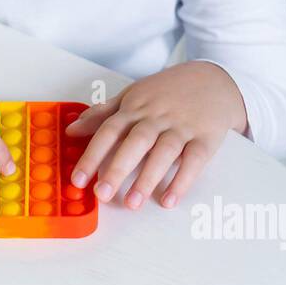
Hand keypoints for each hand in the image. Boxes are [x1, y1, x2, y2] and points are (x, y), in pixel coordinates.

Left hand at [63, 61, 247, 210]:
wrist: (214, 80)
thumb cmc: (167, 92)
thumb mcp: (134, 95)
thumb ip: (103, 114)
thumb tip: (71, 130)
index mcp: (136, 106)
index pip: (109, 130)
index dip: (92, 154)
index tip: (77, 179)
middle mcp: (157, 116)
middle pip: (135, 142)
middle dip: (117, 168)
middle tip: (101, 194)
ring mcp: (183, 126)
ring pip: (164, 152)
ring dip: (147, 178)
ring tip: (132, 204)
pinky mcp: (206, 137)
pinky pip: (194, 160)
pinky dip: (182, 180)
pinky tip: (169, 200)